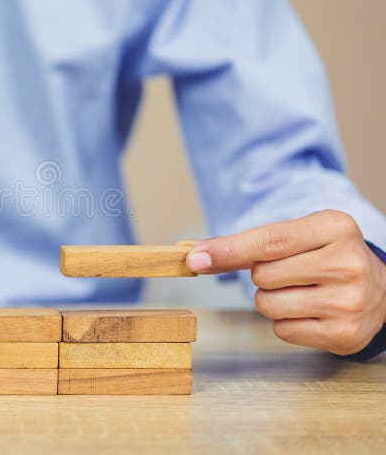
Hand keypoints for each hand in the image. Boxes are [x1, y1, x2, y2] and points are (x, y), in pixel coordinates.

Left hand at [185, 210, 385, 354]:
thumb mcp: (297, 236)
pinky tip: (310, 312)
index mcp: (335, 227)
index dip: (227, 251)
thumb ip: (246, 243)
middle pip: (262, 276)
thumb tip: (196, 254)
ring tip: (301, 292)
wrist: (379, 289)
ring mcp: (349, 301)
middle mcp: (347, 263)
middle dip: (263, 277)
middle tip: (291, 273)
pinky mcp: (344, 334)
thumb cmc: (324, 257)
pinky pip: (282, 330)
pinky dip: (286, 323)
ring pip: (267, 305)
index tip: (195, 259)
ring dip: (271, 300)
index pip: (268, 241)